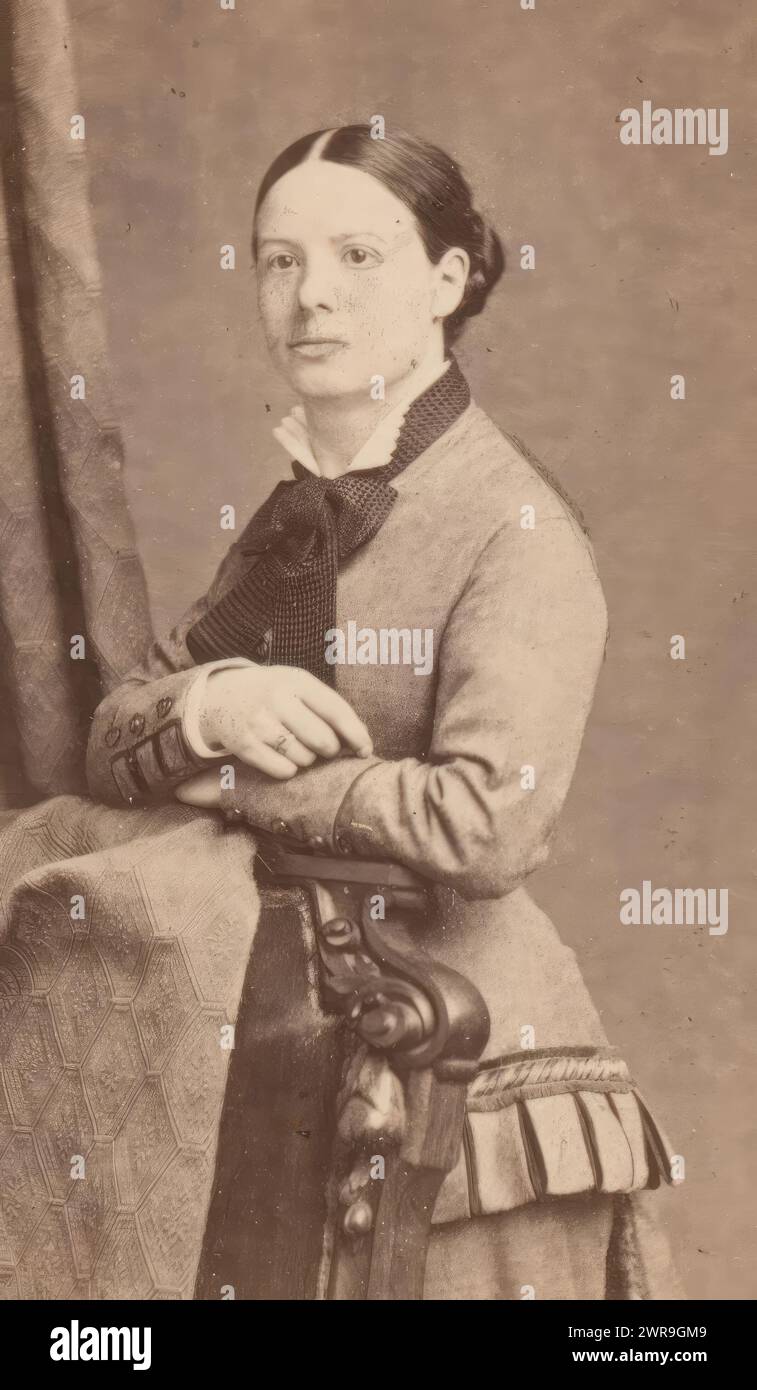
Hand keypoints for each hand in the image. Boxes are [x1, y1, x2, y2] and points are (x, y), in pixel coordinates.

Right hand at [195, 664, 372, 778]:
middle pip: (323, 740)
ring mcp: (259, 723)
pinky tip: (282, 756)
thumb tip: (361, 741)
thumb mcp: (296, 685)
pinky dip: (289, 769)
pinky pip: (284, 771)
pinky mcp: (245, 745)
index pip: (335, 710)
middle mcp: (277, 699)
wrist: (219, 695)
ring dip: (308, 759)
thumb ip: (327, 706)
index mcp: (295, 681)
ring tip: (296, 745)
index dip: (356, 734)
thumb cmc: (271, 692)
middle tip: (324, 746)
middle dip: (330, 749)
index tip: (366, 750)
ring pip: (304, 758)